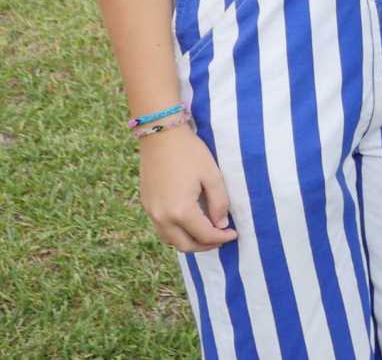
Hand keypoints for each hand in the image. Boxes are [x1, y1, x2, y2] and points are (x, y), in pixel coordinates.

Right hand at [138, 125, 238, 251]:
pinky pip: (162, 228)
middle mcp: (162, 217)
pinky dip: (176, 232)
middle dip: (205, 246)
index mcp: (180, 211)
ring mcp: (151, 212)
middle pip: (185, 245)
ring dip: (189, 241)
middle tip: (221, 237)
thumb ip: (219, 203)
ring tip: (207, 232)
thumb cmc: (190, 152)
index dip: (222, 237)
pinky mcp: (146, 204)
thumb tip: (221, 224)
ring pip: (170, 240)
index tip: (234, 234)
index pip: (204, 235)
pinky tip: (190, 222)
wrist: (160, 135)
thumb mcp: (212, 175)